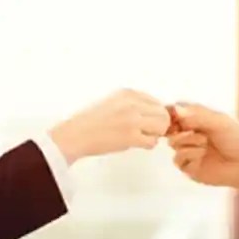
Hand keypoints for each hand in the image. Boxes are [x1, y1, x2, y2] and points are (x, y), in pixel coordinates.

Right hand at [48, 89, 170, 163]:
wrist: (75, 135)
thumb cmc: (91, 122)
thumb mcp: (113, 102)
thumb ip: (133, 104)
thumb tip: (153, 112)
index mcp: (128, 93)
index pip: (156, 101)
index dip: (156, 114)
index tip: (150, 122)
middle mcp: (132, 104)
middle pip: (163, 113)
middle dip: (159, 125)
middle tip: (149, 132)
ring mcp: (132, 120)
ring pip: (162, 126)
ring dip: (155, 134)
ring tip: (142, 138)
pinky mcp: (131, 136)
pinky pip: (152, 141)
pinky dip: (148, 145)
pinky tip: (137, 144)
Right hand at [166, 102, 238, 189]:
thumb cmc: (238, 139)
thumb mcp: (219, 121)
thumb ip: (197, 114)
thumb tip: (175, 109)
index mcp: (198, 120)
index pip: (176, 112)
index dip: (170, 113)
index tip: (172, 114)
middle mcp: (191, 135)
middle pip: (169, 127)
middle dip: (177, 126)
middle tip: (189, 129)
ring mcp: (189, 151)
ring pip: (172, 143)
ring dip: (187, 140)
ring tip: (204, 142)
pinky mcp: (189, 167)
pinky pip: (177, 159)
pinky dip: (189, 154)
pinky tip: (202, 153)